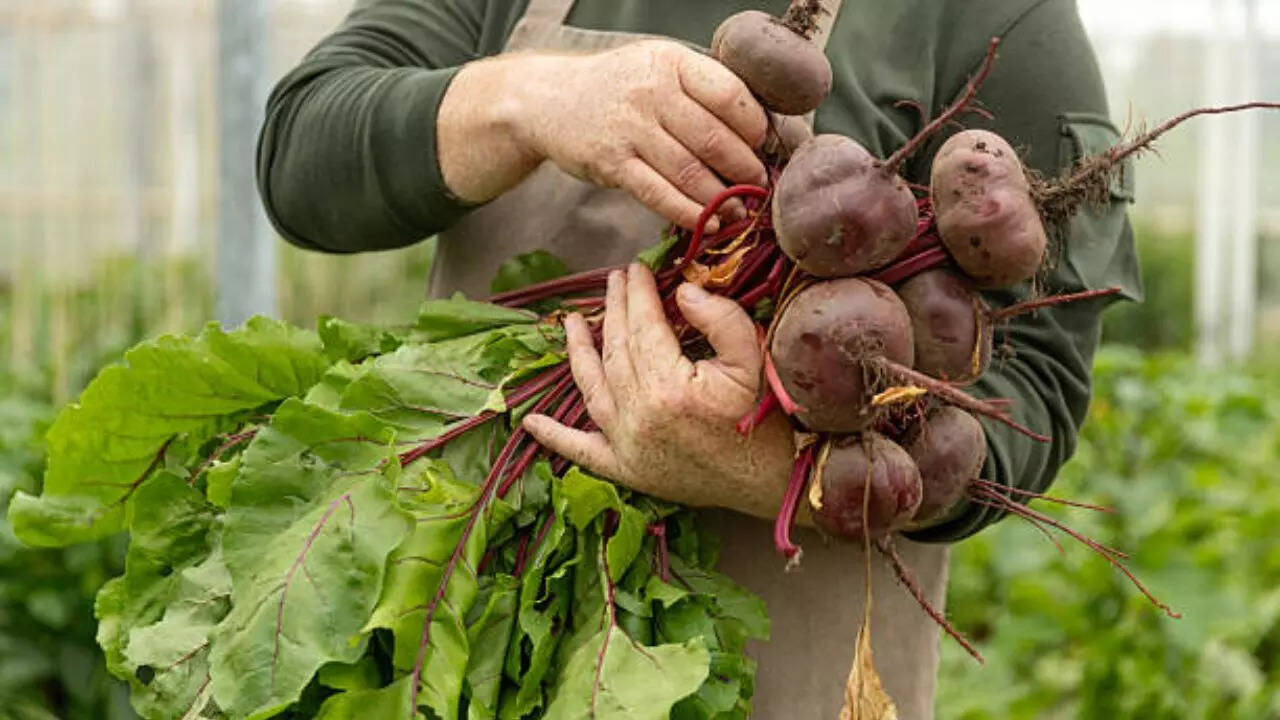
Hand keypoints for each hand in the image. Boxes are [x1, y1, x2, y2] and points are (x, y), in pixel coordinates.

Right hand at [439, 41, 768, 230]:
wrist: (548, 100)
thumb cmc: (617, 88)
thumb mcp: (657, 68)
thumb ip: (700, 90)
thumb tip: (756, 132)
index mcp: (672, 63)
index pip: (730, 95)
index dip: (754, 127)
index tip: (762, 147)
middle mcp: (651, 92)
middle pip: (714, 139)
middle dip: (744, 170)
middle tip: (758, 187)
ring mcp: (629, 129)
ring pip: (690, 172)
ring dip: (721, 199)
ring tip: (739, 212)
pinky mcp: (611, 163)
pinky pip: (660, 195)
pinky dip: (689, 214)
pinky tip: (707, 225)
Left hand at [522, 264, 795, 518]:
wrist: (773, 481)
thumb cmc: (767, 419)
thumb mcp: (754, 359)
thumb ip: (721, 320)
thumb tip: (683, 292)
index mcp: (669, 386)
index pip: (643, 326)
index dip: (638, 293)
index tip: (636, 269)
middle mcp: (638, 414)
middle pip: (616, 349)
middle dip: (613, 310)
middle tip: (614, 281)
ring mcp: (627, 445)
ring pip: (591, 387)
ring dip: (577, 353)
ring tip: (570, 323)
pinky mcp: (626, 470)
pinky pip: (581, 451)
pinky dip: (555, 437)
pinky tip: (531, 422)